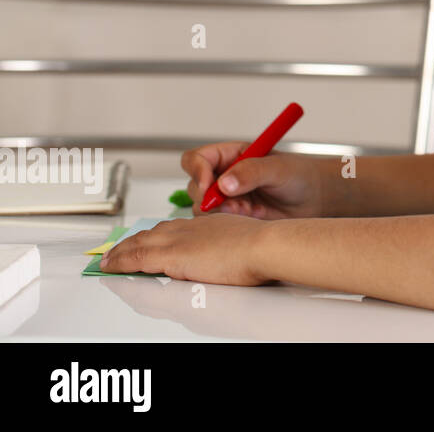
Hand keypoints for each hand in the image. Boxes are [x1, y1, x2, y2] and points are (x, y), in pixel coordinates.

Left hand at [98, 213, 271, 285]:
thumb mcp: (243, 243)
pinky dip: (119, 262)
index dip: (156, 236)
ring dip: (121, 252)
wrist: (265, 245)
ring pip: (139, 244)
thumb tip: (229, 261)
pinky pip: (135, 258)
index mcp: (207, 225)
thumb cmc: (263, 247)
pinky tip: (110, 266)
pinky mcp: (172, 255)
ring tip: (109, 260)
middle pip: (152, 234)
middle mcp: (189, 228)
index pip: (173, 229)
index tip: (146, 242)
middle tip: (118, 251)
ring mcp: (179, 240)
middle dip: (133, 242)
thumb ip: (228, 249)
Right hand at [182, 141, 329, 219]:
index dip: (197, 171)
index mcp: (231, 155)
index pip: (197, 158)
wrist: (315, 200)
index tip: (208, 185)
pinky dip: (227, 223)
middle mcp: (224, 175)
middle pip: (195, 185)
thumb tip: (225, 183)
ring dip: (220, 212)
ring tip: (248, 209)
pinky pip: (215, 224)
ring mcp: (227, 198)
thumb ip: (252, 172)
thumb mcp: (278, 168)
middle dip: (208, 197)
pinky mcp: (233, 217)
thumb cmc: (300, 176)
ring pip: (202, 207)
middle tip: (232, 204)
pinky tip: (250, 218)